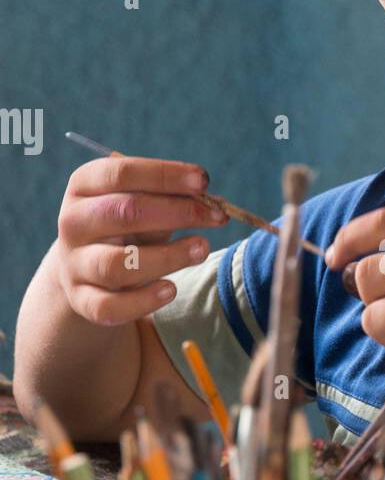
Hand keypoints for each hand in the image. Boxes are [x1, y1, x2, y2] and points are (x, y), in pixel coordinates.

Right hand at [56, 156, 227, 324]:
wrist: (87, 268)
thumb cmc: (125, 226)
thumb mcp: (141, 202)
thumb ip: (169, 197)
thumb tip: (210, 200)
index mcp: (84, 186)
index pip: (122, 173)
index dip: (165, 175)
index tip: (203, 181)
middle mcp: (73, 222)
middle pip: (123, 213)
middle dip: (177, 212)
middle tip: (216, 216)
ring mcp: (74, 263)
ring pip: (117, 264)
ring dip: (168, 257)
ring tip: (202, 249)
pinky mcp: (82, 300)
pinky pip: (109, 306)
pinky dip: (143, 301)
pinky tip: (171, 290)